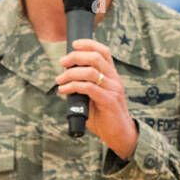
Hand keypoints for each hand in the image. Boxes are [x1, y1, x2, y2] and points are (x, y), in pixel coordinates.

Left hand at [54, 38, 137, 158]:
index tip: (73, 44)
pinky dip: (73, 86)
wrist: (120, 135)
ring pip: (90, 71)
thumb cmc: (105, 116)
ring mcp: (113, 89)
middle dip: (75, 57)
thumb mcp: (95, 96)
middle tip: (62, 63)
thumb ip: (85, 86)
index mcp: (112, 75)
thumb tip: (64, 78)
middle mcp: (114, 79)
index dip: (88, 44)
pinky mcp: (109, 101)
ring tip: (59, 80)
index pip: (103, 51)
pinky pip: (88, 88)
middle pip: (95, 57)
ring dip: (70, 73)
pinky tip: (64, 91)